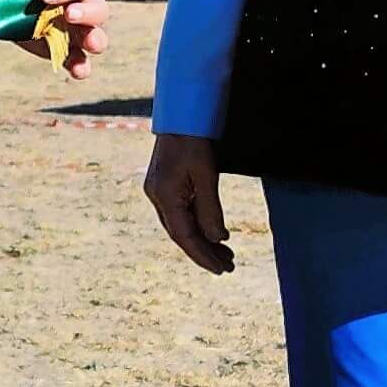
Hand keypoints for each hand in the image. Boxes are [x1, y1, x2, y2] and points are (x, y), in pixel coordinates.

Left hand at [0, 0, 108, 78]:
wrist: (12, 4)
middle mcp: (83, 4)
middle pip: (98, 8)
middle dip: (86, 12)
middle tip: (69, 14)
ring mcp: (79, 30)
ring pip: (96, 35)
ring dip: (94, 39)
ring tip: (87, 44)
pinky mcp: (67, 51)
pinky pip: (80, 60)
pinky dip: (81, 66)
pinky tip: (77, 70)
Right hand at [144, 133, 232, 272]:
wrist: (180, 116)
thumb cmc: (194, 140)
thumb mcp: (207, 175)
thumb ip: (211, 209)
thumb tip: (218, 239)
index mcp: (165, 196)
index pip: (185, 236)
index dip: (203, 255)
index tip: (221, 270)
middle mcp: (157, 198)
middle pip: (182, 235)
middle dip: (205, 252)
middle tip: (228, 267)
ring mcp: (159, 193)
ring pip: (181, 227)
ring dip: (202, 241)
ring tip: (225, 255)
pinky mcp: (164, 188)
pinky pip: (181, 215)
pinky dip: (197, 227)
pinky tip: (213, 234)